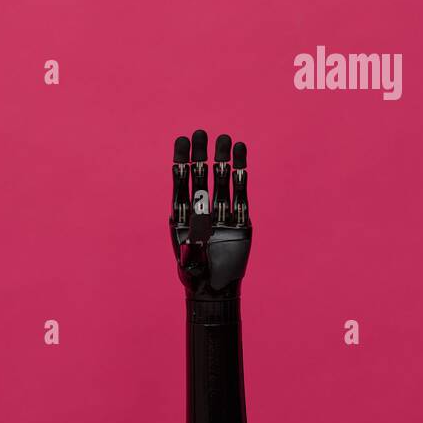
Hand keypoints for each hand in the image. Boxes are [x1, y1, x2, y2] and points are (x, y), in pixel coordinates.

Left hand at [169, 130, 251, 298]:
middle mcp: (202, 209)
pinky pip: (241, 195)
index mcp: (183, 214)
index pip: (181, 182)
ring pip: (222, 181)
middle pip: (201, 176)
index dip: (181, 160)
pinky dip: (241, 176)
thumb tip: (193, 240)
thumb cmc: (196, 276)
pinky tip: (241, 157)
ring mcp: (221, 213)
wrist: (216, 289)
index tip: (182, 140)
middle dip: (201, 154)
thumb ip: (191, 252)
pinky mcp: (240, 221)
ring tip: (226, 138)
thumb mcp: (189, 265)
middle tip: (202, 132)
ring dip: (223, 159)